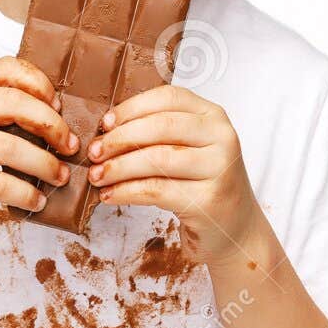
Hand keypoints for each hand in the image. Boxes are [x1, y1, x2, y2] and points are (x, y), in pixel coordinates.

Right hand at [0, 56, 77, 235]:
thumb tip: (54, 115)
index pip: (7, 68)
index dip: (41, 84)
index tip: (58, 107)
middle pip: (17, 104)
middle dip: (53, 126)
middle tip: (70, 146)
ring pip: (12, 146)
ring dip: (46, 164)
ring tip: (60, 176)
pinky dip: (26, 194)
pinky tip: (36, 201)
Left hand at [85, 84, 262, 265]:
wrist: (234, 229)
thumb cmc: (201, 186)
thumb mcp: (187, 150)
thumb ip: (158, 133)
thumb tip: (106, 130)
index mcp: (213, 116)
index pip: (168, 98)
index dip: (131, 108)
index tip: (105, 124)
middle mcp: (222, 137)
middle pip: (160, 126)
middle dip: (119, 139)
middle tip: (93, 153)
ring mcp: (219, 168)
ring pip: (157, 158)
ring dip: (118, 167)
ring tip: (97, 176)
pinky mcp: (209, 200)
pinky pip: (157, 190)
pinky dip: (126, 192)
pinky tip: (110, 195)